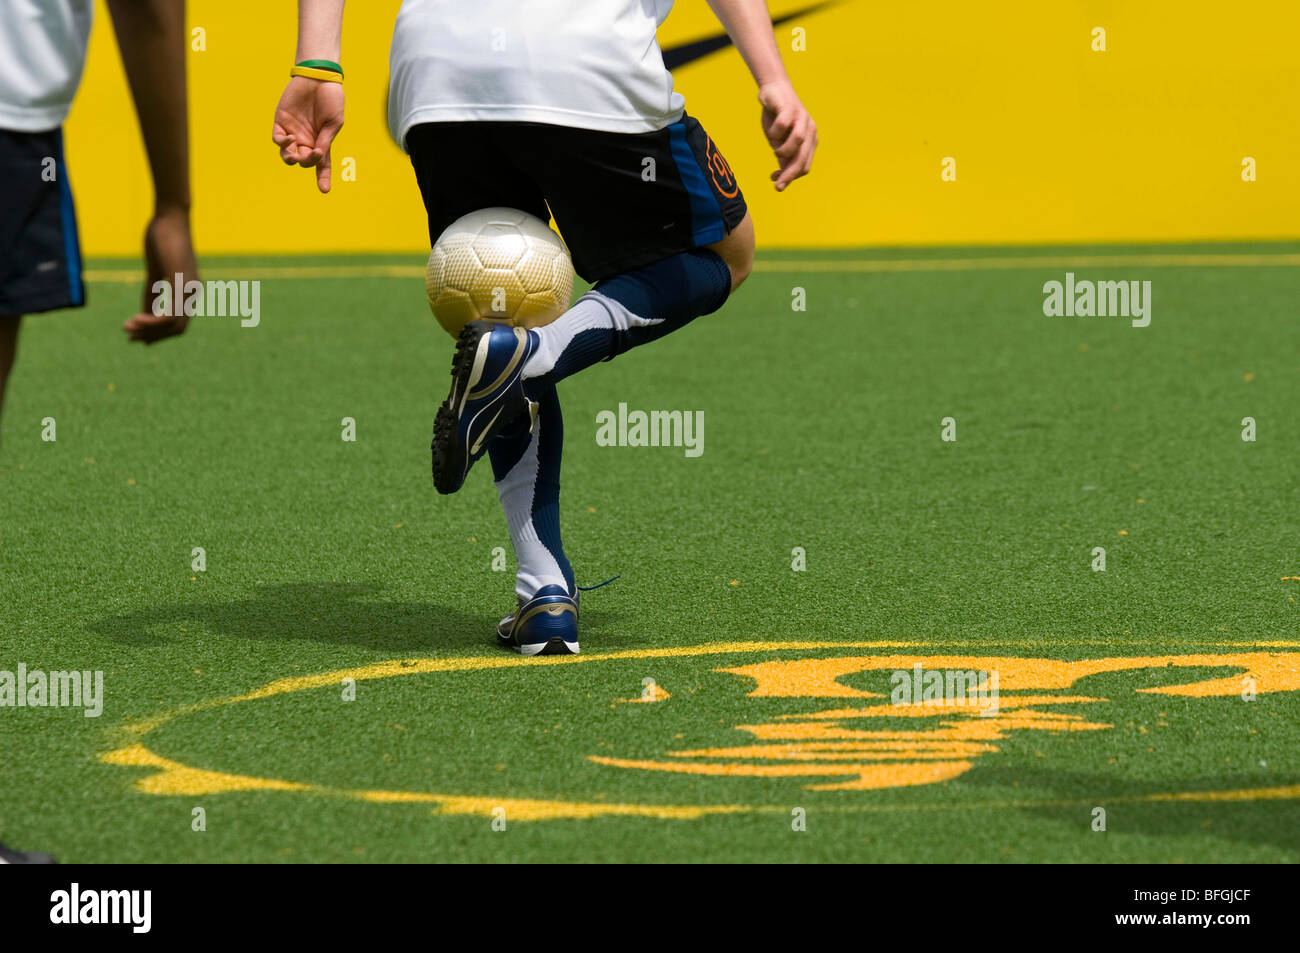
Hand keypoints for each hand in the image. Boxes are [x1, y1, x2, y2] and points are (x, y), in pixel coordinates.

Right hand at [123, 206, 196, 343]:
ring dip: (149, 331)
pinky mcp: (181, 283)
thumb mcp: (155, 271)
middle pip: (177, 329)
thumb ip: (152, 293)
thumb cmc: (162, 239)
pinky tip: (136, 319)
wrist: (171, 216)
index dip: (158, 333)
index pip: (178, 323)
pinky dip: (153, 322)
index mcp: (189, 291)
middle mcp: (193, 294)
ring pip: (173, 325)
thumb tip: (145, 313)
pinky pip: (170, 314)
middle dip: (153, 336)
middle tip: (129, 338)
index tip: (136, 335)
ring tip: (128, 329)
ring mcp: (189, 289)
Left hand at [272, 76, 344, 192]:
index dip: (323, 178)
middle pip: (302, 161)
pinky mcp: (281, 122)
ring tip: (295, 152)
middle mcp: (306, 140)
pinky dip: (282, 143)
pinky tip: (290, 138)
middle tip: (312, 154)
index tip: (324, 190)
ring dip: (291, 158)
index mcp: (321, 142)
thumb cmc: (331, 99)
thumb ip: (325, 139)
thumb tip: (317, 155)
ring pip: (287, 155)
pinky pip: (277, 139)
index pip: (321, 165)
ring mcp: (293, 132)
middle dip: (306, 162)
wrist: (318, 77)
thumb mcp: (334, 122)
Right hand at [758, 81, 816, 191]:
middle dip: (789, 173)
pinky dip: (774, 133)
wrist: (774, 90)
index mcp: (810, 140)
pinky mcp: (790, 107)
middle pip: (802, 157)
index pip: (804, 166)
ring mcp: (801, 117)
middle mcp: (810, 129)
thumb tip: (782, 179)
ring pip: (797, 141)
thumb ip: (783, 157)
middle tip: (777, 185)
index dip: (791, 177)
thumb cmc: (777, 118)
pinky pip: (782, 126)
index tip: (776, 182)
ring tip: (774, 147)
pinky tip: (771, 131)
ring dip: (783, 150)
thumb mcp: (780, 141)